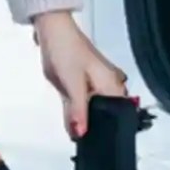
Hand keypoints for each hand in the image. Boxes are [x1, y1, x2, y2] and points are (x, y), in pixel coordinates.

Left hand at [33, 11, 128, 138]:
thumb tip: (80, 133)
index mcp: (113, 85)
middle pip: (105, 113)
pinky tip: (68, 108)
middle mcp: (110, 83)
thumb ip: (78, 112)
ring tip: (73, 121)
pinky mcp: (84, 78)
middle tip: (79, 134)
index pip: (118, 116)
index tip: (95, 140)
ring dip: (83, 115)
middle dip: (93, 124)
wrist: (52, 29)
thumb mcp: (72, 86)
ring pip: (93, 107)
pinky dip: (77, 106)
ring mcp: (97, 80)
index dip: (107, 129)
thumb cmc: (66, 50)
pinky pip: (83, 99)